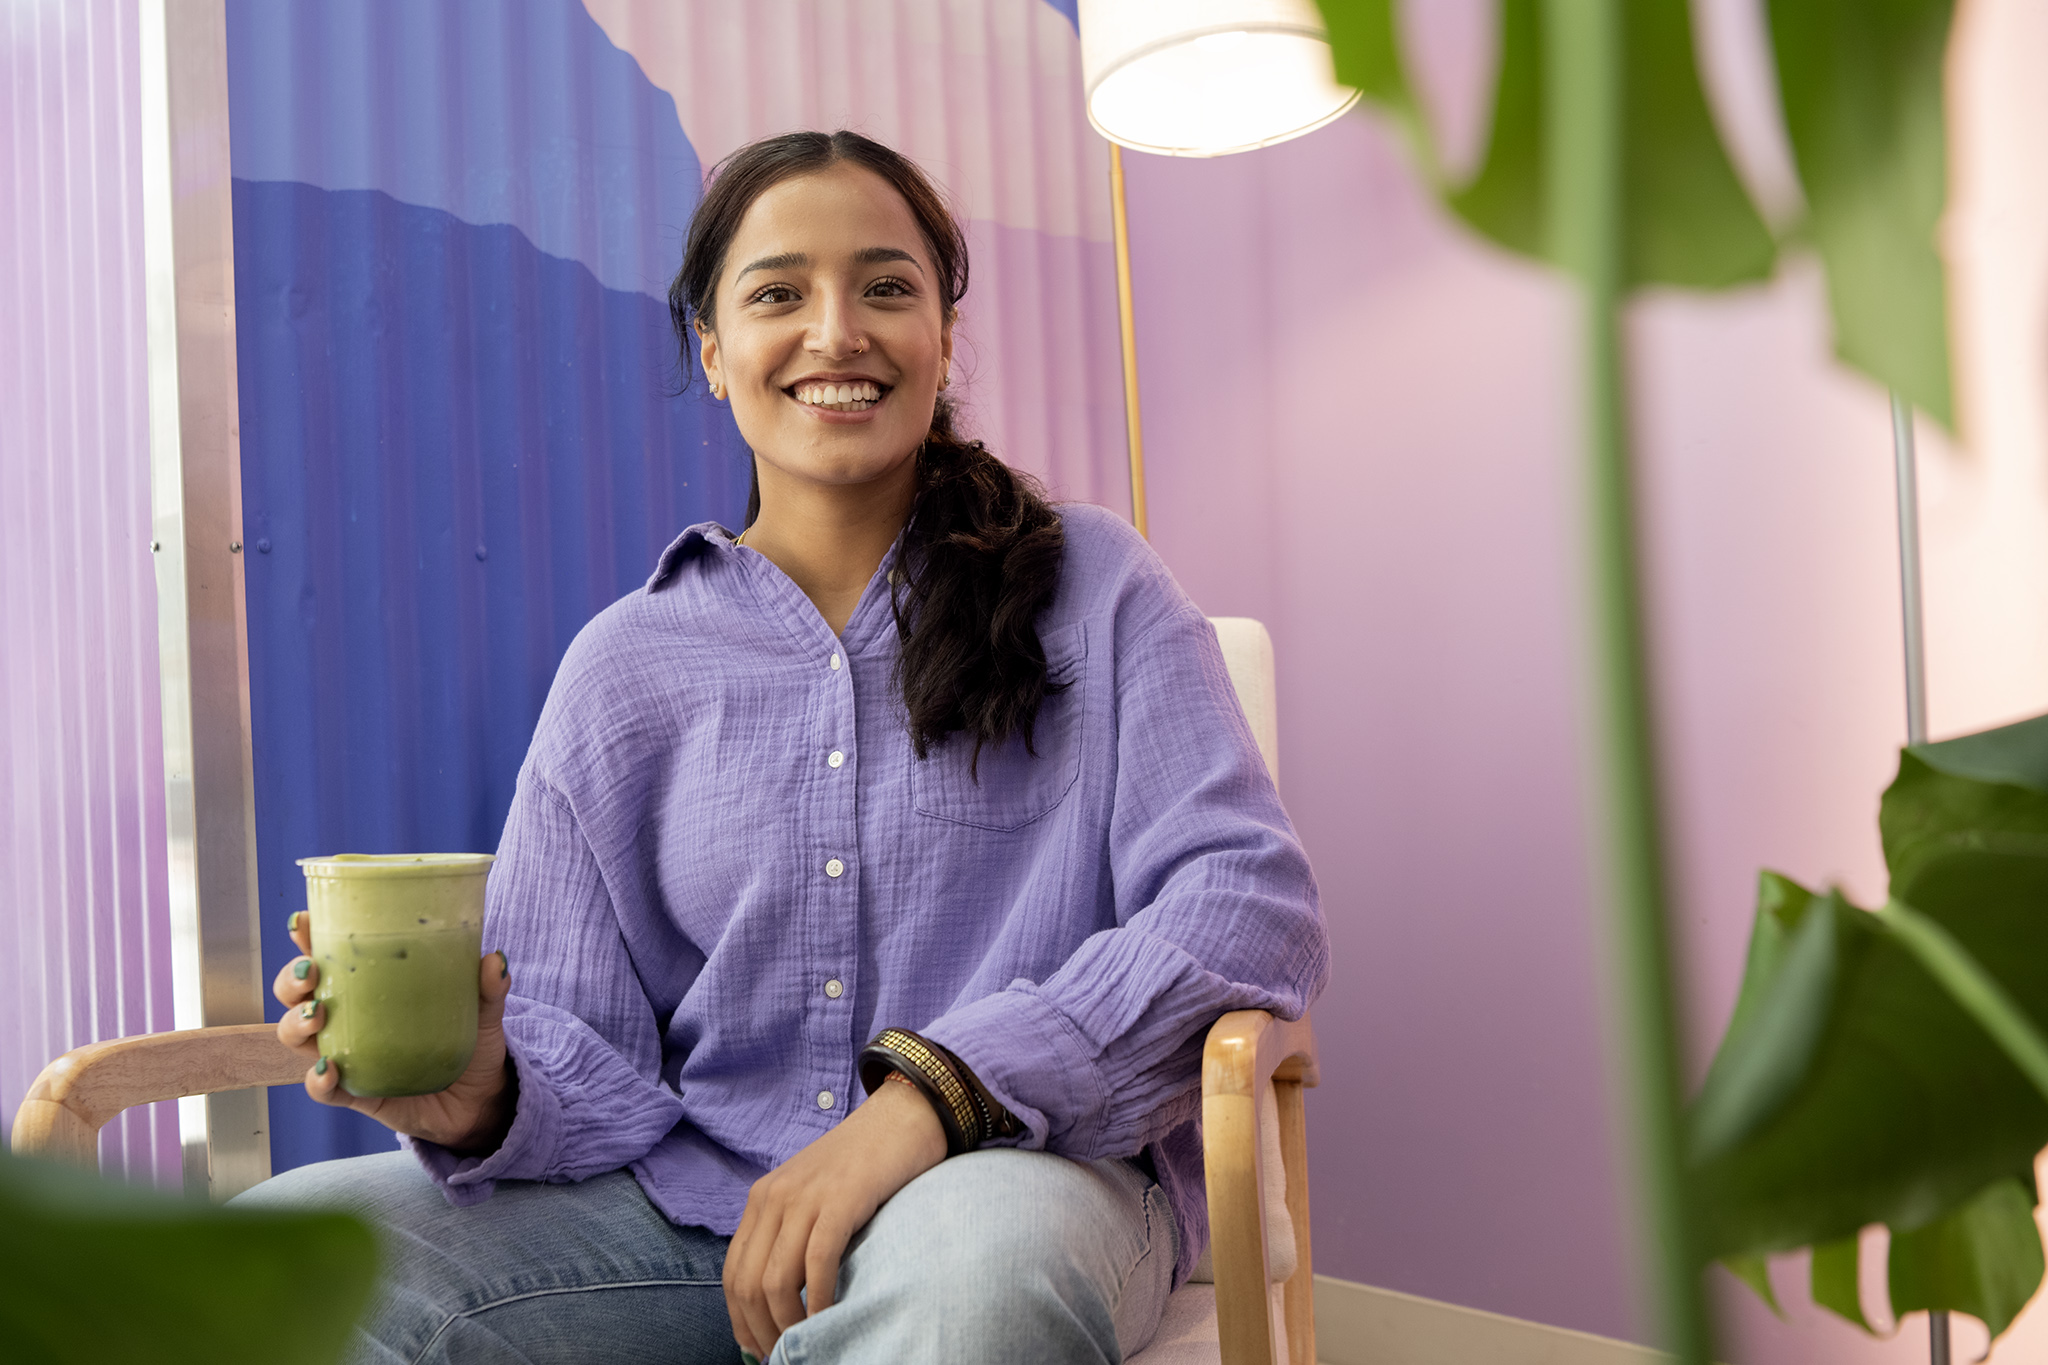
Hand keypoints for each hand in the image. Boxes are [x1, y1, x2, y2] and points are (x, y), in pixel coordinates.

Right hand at [271, 911, 516, 1152]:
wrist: (477, 1100)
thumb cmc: (468, 1043)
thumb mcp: (482, 1012)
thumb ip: (488, 989)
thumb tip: (495, 960)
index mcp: (369, 987)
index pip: (328, 956)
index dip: (307, 938)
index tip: (303, 922)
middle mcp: (348, 1019)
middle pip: (297, 995)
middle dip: (291, 981)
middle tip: (309, 972)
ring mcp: (346, 1055)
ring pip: (297, 1037)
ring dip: (297, 1023)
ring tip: (318, 1014)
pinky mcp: (354, 1094)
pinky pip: (323, 1089)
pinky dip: (318, 1080)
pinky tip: (328, 1069)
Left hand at [723, 1074, 946, 1359]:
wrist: (905, 1114)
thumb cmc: (867, 1162)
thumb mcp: (816, 1194)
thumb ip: (795, 1232)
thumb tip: (785, 1296)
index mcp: (763, 1198)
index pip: (733, 1272)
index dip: (741, 1318)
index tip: (759, 1346)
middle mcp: (774, 1197)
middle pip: (748, 1283)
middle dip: (761, 1330)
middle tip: (783, 1354)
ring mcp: (806, 1197)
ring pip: (775, 1281)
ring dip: (788, 1324)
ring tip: (806, 1343)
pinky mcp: (840, 1200)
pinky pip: (817, 1263)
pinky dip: (819, 1300)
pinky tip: (829, 1316)